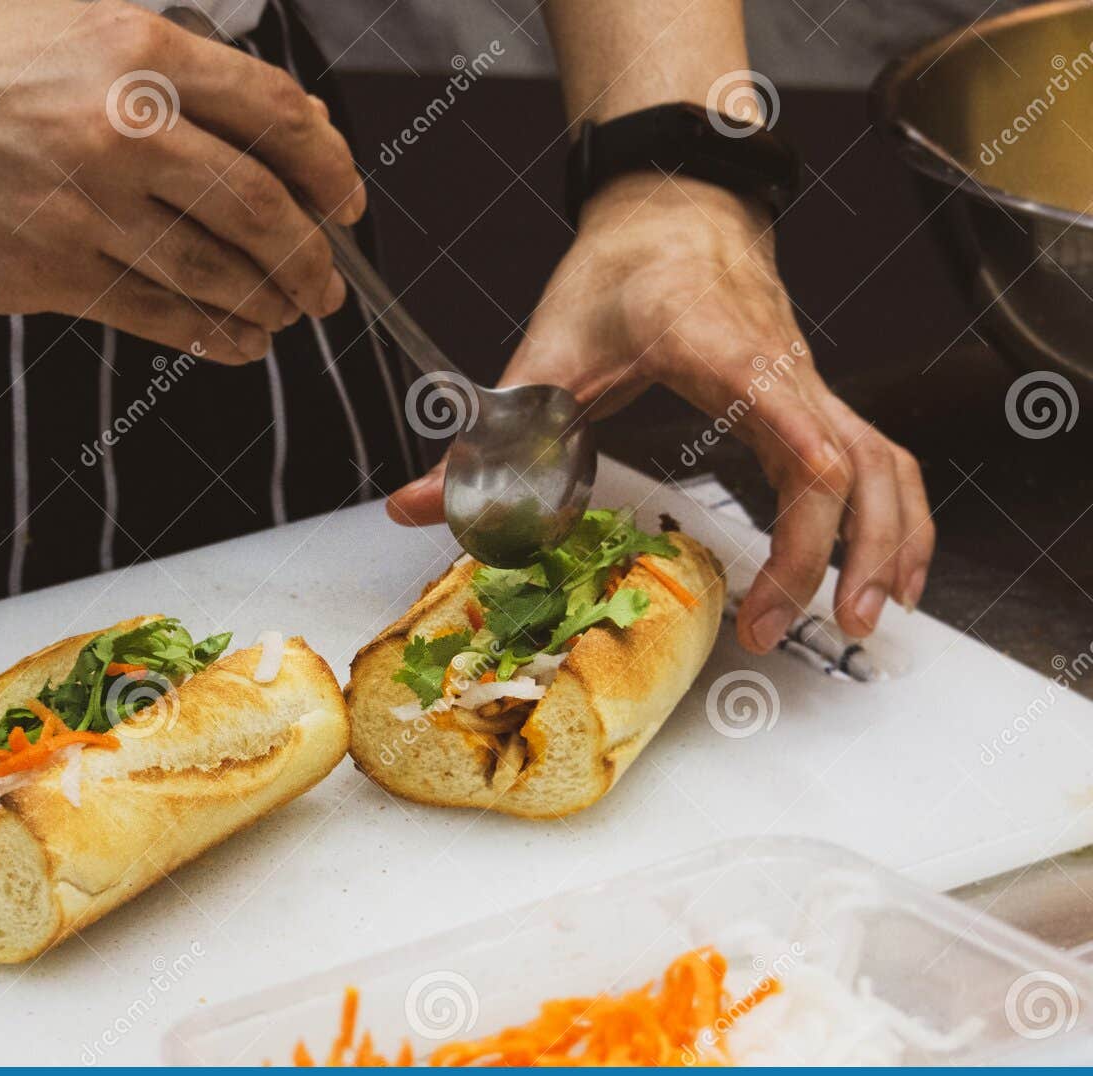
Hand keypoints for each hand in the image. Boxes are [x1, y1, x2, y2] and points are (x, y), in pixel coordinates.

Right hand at [0, 0, 362, 362]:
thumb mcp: (61, 24)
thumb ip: (162, 73)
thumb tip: (255, 133)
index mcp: (136, 48)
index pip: (278, 115)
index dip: (332, 168)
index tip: (347, 199)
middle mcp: (121, 126)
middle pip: (264, 207)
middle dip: (315, 256)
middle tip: (330, 280)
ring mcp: (82, 207)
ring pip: (217, 274)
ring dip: (272, 303)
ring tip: (291, 315)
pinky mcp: (42, 273)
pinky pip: (157, 316)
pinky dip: (214, 335)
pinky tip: (237, 340)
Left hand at [388, 173, 933, 652]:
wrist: (674, 209)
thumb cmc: (618, 273)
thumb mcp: (544, 354)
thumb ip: (490, 438)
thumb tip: (415, 506)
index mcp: (713, 345)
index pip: (779, 405)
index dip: (802, 471)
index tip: (803, 540)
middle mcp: (779, 368)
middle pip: (843, 462)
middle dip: (826, 551)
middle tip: (776, 628)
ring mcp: (808, 386)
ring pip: (884, 465)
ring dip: (886, 545)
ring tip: (861, 620)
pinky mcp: (815, 402)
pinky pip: (883, 463)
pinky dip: (898, 522)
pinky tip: (889, 578)